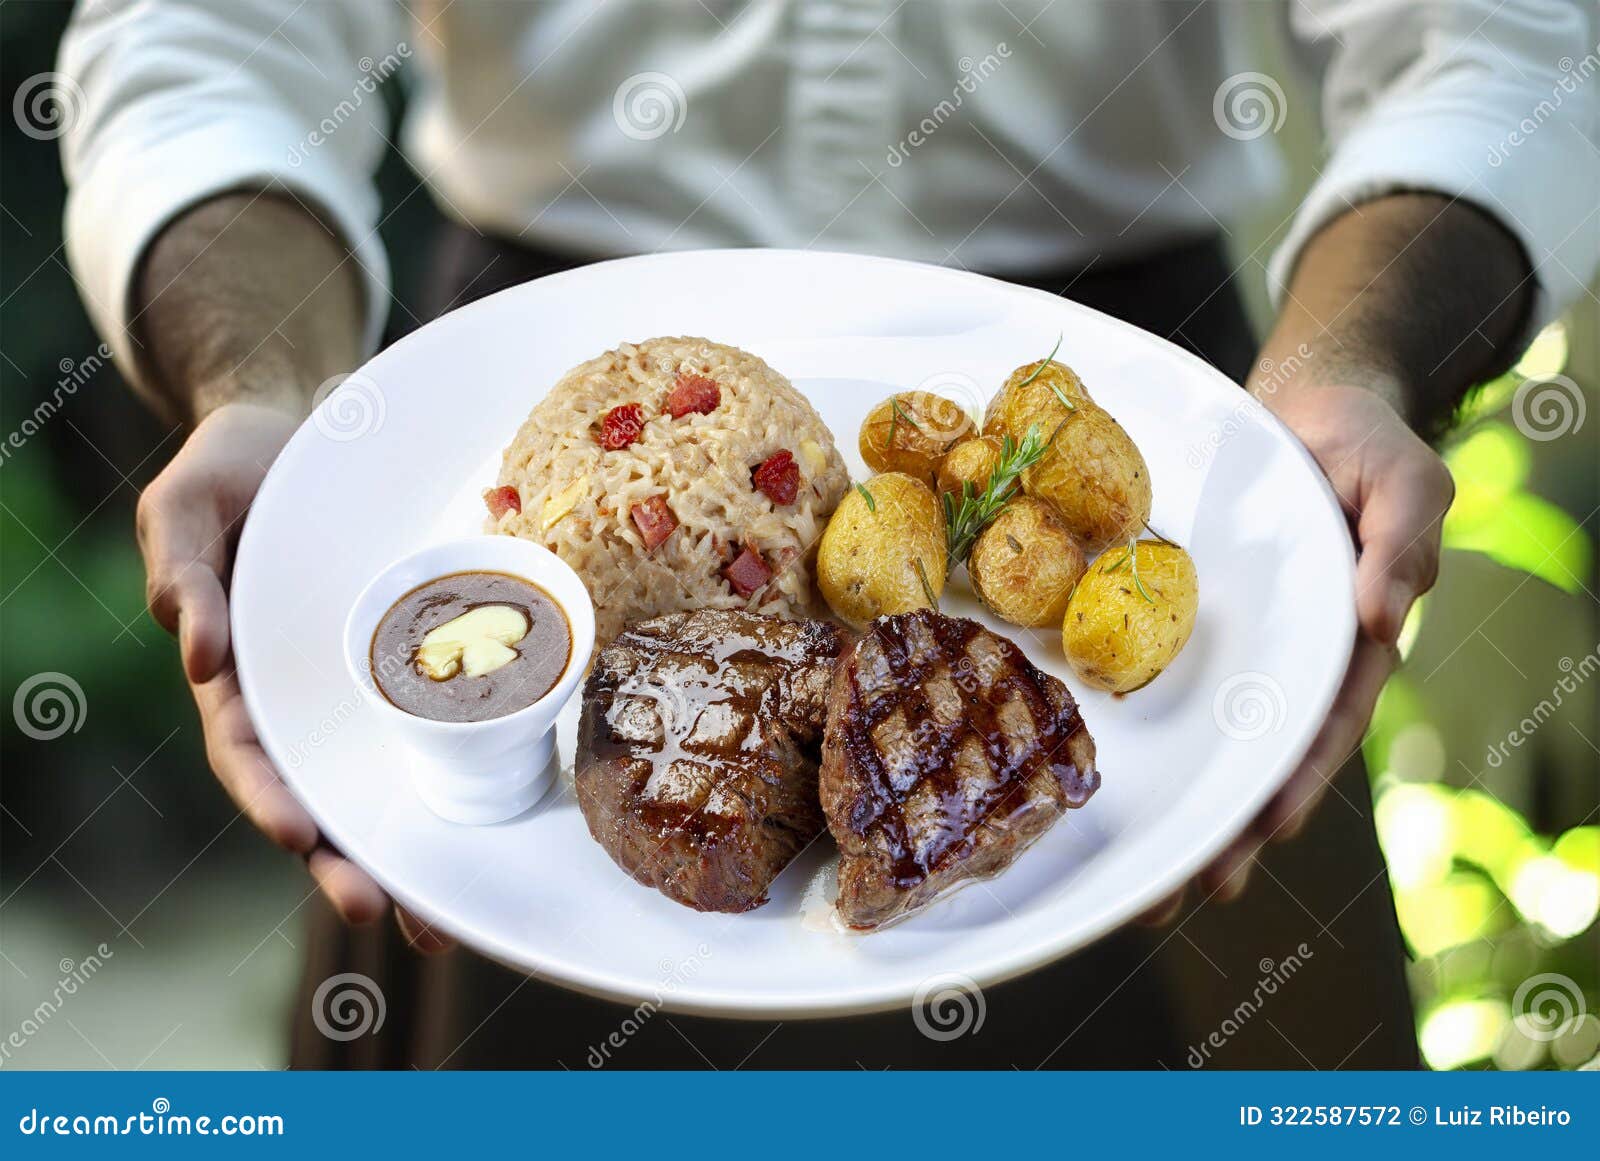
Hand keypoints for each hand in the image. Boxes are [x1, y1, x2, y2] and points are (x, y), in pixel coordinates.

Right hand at [138, 402, 453, 952]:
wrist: (302, 434)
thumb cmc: (235, 473)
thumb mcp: (185, 505)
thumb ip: (177, 568)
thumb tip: (195, 651)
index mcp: (237, 674)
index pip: (249, 754)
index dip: (270, 798)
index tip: (299, 836)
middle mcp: (299, 696)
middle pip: (318, 794)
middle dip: (344, 860)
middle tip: (388, 912)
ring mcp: (356, 685)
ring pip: (378, 781)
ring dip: (403, 848)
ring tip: (438, 916)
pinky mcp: (410, 661)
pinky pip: (434, 721)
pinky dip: (457, 773)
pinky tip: (495, 819)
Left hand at [1142, 384, 1452, 921]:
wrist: (1302, 407)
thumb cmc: (1360, 445)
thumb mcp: (1403, 478)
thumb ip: (1404, 541)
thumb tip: (1383, 616)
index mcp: (1344, 643)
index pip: (1323, 725)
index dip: (1297, 779)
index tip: (1265, 829)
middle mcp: (1286, 659)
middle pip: (1256, 755)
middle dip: (1225, 828)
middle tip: (1181, 895)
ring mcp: (1234, 646)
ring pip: (1205, 736)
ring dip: (1177, 805)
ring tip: (1139, 881)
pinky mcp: (1182, 619)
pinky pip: (1157, 677)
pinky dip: (1136, 729)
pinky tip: (1093, 773)